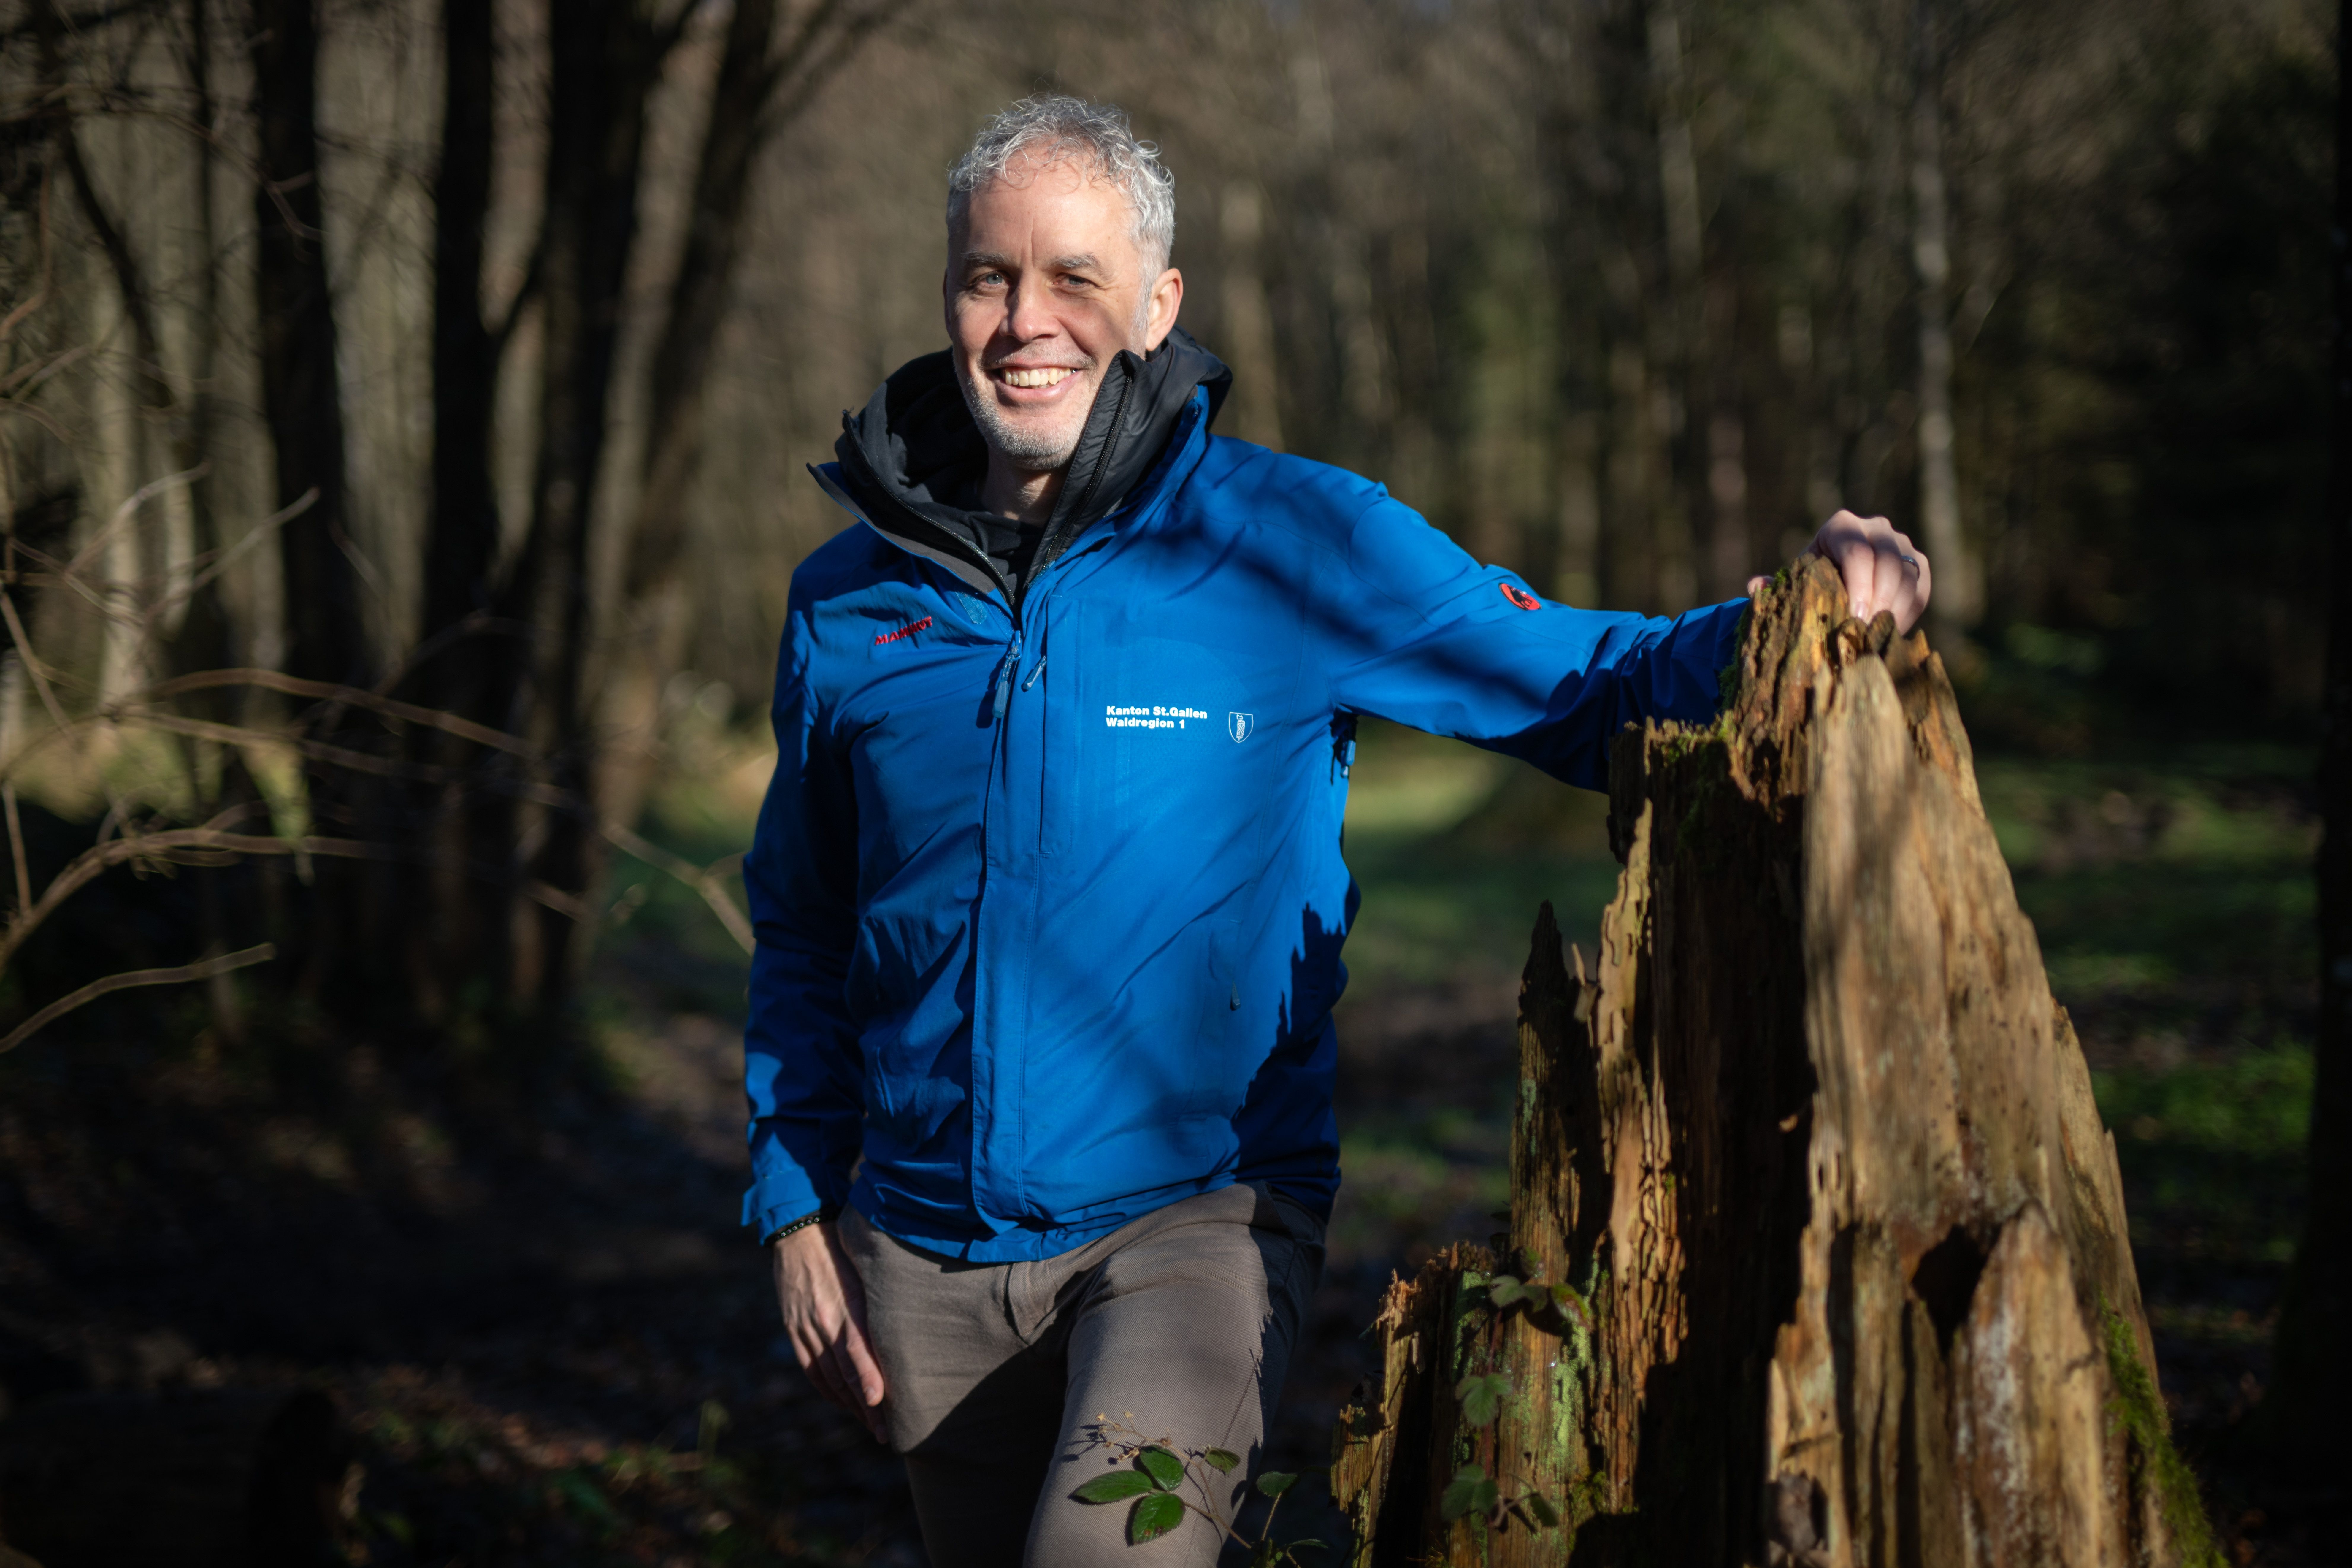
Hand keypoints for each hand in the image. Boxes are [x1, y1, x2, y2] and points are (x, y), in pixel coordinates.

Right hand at [771, 1221, 886, 1440]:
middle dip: (865, 1406)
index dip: (866, 1376)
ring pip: (827, 1375)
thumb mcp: (865, 1269)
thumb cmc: (844, 1247)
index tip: (877, 1402)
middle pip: (844, 1371)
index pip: (856, 1347)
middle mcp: (824, 1318)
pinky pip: (810, 1367)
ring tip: (869, 1425)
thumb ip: (881, 1301)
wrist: (799, 1231)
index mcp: (847, 1301)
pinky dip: (827, 1389)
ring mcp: (805, 1326)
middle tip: (885, 1433)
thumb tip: (906, 1330)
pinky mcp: (793, 1328)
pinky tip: (842, 1402)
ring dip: (848, 1404)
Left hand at [1746, 510, 1931, 634]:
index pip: (1858, 552)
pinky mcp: (1918, 564)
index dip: (1859, 586)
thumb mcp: (1794, 579)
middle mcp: (1876, 527)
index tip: (1853, 616)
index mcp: (1842, 526)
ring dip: (1894, 608)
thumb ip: (1775, 585)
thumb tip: (1756, 586)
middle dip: (1878, 599)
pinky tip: (1891, 630)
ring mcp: (1901, 544)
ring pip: (1908, 574)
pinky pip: (1921, 587)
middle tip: (1865, 631)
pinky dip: (1908, 611)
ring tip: (1876, 634)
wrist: (1836, 577)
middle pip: (1888, 562)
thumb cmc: (1810, 579)